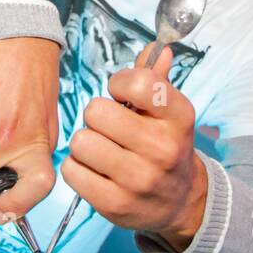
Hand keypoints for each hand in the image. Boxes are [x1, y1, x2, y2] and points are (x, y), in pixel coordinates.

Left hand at [62, 43, 207, 252]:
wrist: (180, 200)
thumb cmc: (165, 146)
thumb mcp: (169, 113)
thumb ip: (156, 79)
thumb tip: (156, 48)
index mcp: (178, 118)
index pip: (138, 83)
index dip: (119, 82)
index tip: (121, 93)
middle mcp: (163, 149)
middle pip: (96, 112)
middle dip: (96, 116)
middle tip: (108, 127)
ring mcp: (139, 180)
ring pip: (81, 141)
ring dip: (85, 142)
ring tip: (101, 149)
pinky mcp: (116, 204)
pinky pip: (72, 171)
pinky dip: (77, 168)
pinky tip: (94, 169)